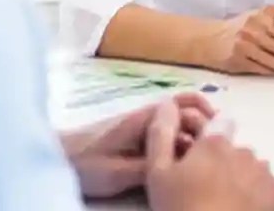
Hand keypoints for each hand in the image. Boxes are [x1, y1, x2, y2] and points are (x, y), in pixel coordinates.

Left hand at [62, 93, 214, 198]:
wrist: (56, 158)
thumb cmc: (83, 162)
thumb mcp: (116, 171)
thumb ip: (147, 166)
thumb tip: (178, 164)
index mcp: (143, 118)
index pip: (183, 102)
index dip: (204, 112)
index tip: (217, 133)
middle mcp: (145, 117)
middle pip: (185, 110)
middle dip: (203, 125)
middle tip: (211, 150)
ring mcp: (140, 126)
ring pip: (177, 123)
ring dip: (192, 136)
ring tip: (199, 158)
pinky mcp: (136, 138)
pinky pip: (166, 135)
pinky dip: (180, 144)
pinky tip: (180, 163)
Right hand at [146, 99, 273, 210]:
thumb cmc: (181, 208)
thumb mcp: (157, 174)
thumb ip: (161, 134)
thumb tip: (167, 102)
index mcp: (214, 143)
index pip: (220, 125)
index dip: (211, 141)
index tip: (201, 161)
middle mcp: (244, 151)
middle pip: (235, 150)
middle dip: (224, 164)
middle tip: (207, 191)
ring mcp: (264, 173)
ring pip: (252, 169)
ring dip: (242, 179)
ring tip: (226, 203)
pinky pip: (268, 188)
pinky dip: (259, 196)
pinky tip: (244, 209)